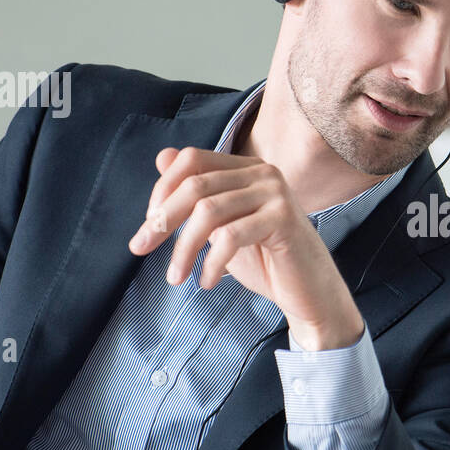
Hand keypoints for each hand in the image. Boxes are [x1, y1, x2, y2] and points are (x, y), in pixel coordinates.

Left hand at [126, 146, 364, 349]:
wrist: (308, 293)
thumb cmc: (264, 261)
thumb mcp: (221, 226)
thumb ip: (197, 195)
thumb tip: (161, 156)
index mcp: (247, 168)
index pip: (191, 160)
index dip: (162, 188)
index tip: (149, 223)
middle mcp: (263, 172)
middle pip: (195, 184)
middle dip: (161, 219)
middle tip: (141, 248)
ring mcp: (276, 193)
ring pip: (208, 212)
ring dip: (183, 248)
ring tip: (175, 277)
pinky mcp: (284, 218)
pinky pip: (231, 237)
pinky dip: (211, 263)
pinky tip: (206, 282)